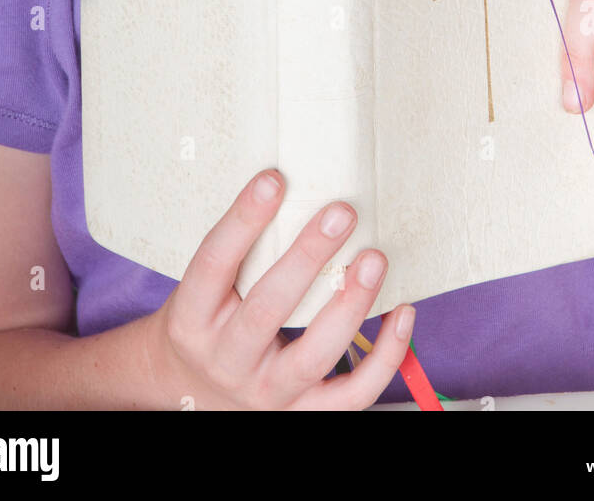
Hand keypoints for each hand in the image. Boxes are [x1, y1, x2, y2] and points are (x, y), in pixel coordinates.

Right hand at [143, 169, 414, 409]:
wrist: (193, 390)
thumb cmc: (210, 319)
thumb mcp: (205, 288)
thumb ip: (242, 250)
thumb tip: (292, 182)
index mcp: (191, 319)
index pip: (213, 264)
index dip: (243, 221)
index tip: (275, 179)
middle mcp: (225, 360)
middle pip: (266, 308)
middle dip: (307, 257)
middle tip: (342, 213)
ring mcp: (265, 394)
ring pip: (312, 357)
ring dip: (349, 306)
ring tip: (374, 259)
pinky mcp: (301, 414)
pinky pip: (350, 397)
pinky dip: (384, 358)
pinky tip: (403, 314)